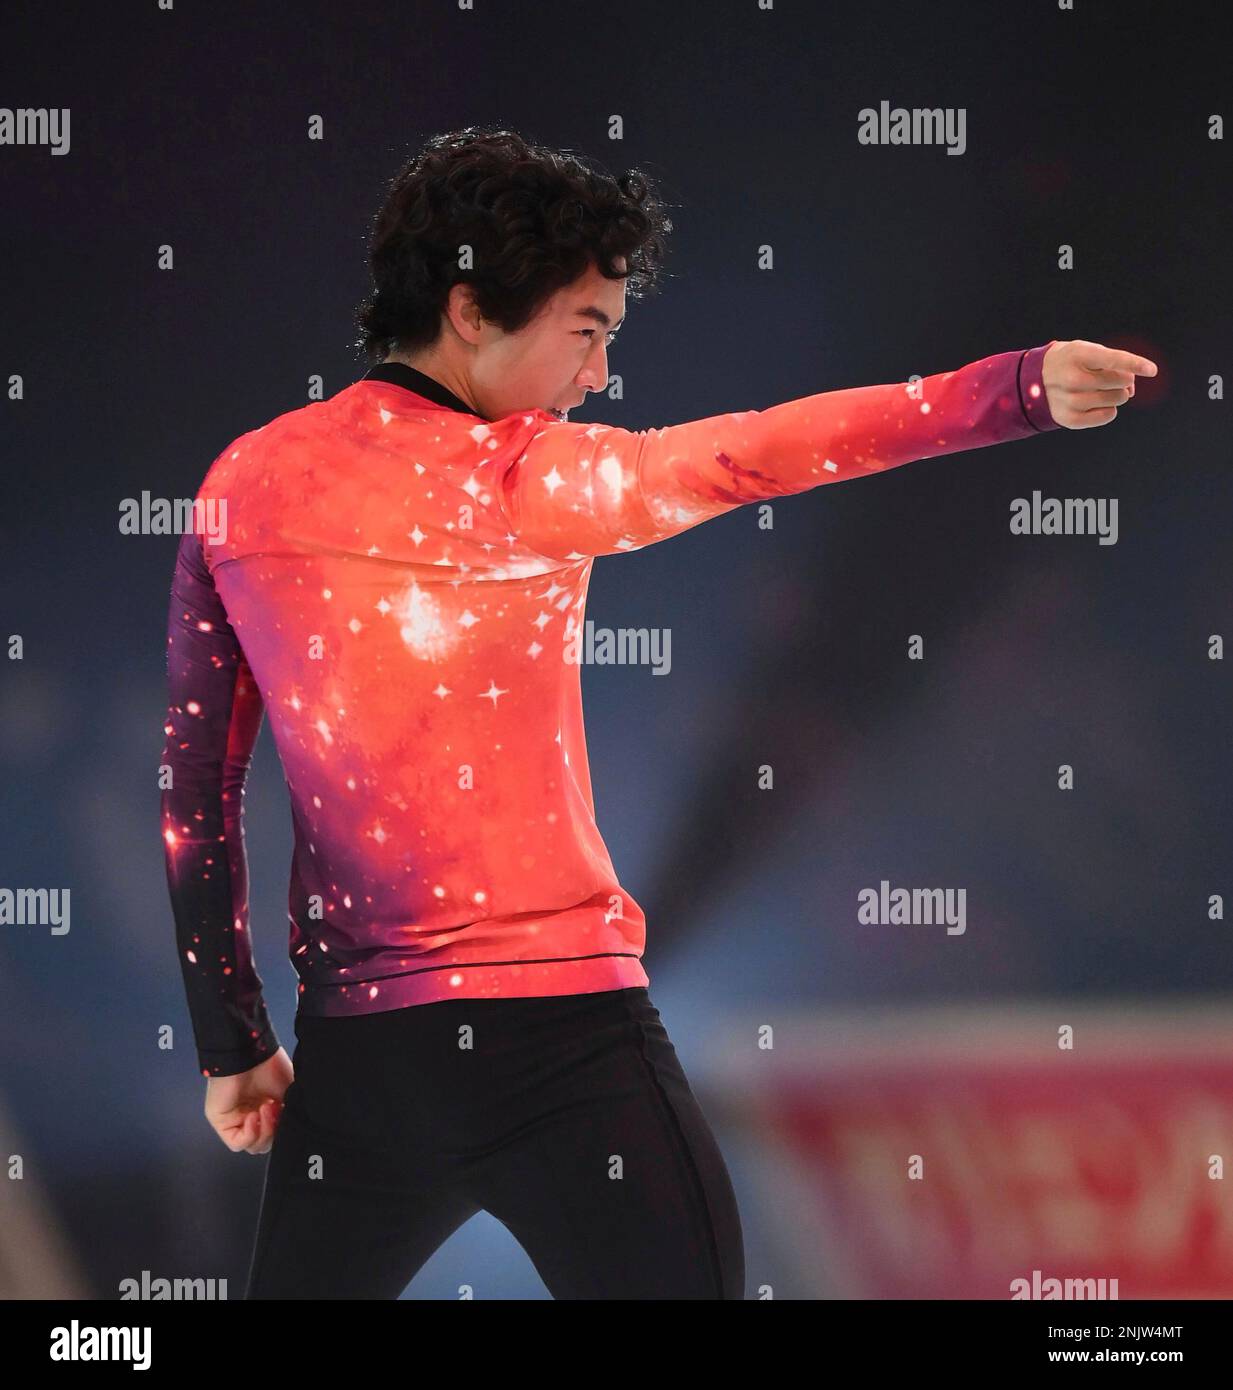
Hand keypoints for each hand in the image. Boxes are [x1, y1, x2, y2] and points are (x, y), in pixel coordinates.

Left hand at [204, 1047, 293, 1153]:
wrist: (251, 1053)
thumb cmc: (269, 1065)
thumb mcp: (288, 1093)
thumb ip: (289, 1114)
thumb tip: (294, 1131)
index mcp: (266, 1109)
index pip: (275, 1135)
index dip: (283, 1129)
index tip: (287, 1111)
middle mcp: (250, 1115)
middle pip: (264, 1143)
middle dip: (274, 1131)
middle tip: (278, 1109)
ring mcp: (235, 1120)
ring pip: (252, 1145)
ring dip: (264, 1131)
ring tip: (267, 1107)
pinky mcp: (221, 1122)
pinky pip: (237, 1143)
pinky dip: (250, 1134)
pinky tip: (254, 1115)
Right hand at [1042, 339, 1157, 428]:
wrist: (1035, 380)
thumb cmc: (1073, 362)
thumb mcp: (1090, 352)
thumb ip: (1115, 365)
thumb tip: (1130, 392)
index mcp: (1077, 355)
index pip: (1113, 360)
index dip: (1135, 364)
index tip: (1152, 370)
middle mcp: (1071, 378)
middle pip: (1121, 382)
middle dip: (1125, 379)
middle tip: (1111, 377)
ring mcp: (1069, 400)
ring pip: (1118, 399)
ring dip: (1118, 394)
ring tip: (1102, 389)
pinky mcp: (1070, 419)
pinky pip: (1108, 415)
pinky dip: (1109, 409)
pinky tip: (1097, 403)